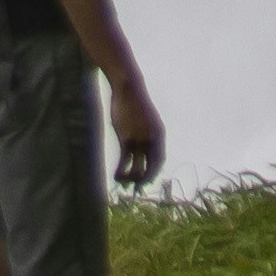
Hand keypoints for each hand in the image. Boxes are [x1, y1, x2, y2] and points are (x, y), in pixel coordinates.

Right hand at [110, 74, 167, 188]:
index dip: (153, 172)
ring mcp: (140, 140)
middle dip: (144, 180)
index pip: (160, 160)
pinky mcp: (127, 139)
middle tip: (136, 188)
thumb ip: (148, 133)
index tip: (146, 179)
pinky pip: (125, 163)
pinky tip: (116, 177)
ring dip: (130, 179)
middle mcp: (152, 139)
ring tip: (123, 183)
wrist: (129, 88)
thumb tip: (143, 147)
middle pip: (151, 168)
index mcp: (159, 134)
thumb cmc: (135, 103)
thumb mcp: (146, 119)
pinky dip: (120, 172)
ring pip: (137, 168)